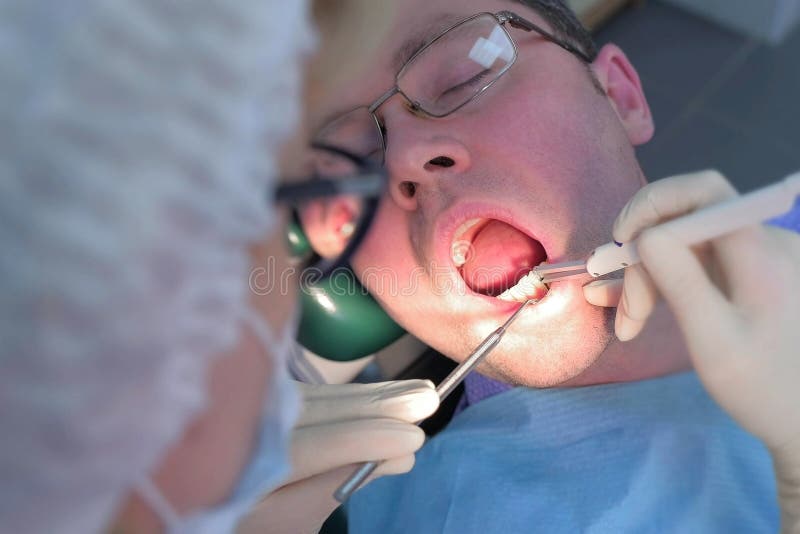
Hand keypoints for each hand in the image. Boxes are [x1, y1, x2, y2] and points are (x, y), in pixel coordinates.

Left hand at [238, 379, 438, 533]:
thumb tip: (396, 457)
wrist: (211, 483)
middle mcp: (246, 424)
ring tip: (422, 392)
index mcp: (243, 468)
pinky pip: (321, 393)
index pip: (310, 448)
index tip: (410, 437)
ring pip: (325, 396)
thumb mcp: (290, 519)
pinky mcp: (269, 393)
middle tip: (429, 399)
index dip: (362, 440)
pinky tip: (389, 392)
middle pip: (322, 411)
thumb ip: (334, 488)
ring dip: (376, 395)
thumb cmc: (252, 512)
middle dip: (379, 406)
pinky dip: (358, 394)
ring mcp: (255, 401)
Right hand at [583, 170, 799, 454]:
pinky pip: (698, 268)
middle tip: (626, 316)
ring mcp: (757, 262)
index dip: (655, 203)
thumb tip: (647, 235)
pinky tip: (634, 311)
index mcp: (762, 252)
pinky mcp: (750, 279)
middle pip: (687, 227)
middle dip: (645, 263)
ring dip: (649, 281)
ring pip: (686, 250)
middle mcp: (763, 245)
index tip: (621, 240)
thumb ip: (681, 282)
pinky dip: (666, 286)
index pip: (704, 192)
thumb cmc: (766, 389)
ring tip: (626, 324)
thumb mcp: (714, 341)